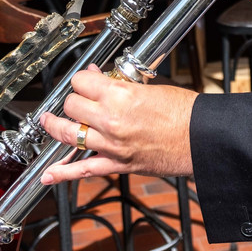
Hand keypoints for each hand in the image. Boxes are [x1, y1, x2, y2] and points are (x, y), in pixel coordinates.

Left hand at [38, 66, 197, 182]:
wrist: (202, 139)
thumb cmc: (184, 112)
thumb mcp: (150, 88)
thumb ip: (120, 84)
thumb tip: (98, 77)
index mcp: (120, 95)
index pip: (81, 82)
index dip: (82, 80)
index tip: (85, 81)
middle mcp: (111, 119)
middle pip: (71, 106)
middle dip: (74, 100)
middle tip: (80, 99)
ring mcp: (111, 145)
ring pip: (67, 134)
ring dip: (56, 126)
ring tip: (49, 121)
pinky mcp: (117, 165)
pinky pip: (84, 170)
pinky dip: (63, 173)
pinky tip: (49, 173)